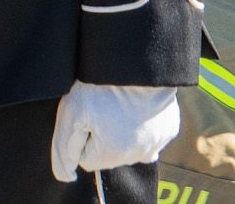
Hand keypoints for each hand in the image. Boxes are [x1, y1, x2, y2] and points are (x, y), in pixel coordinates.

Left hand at [48, 83, 179, 181]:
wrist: (135, 60)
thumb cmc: (100, 84)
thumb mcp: (71, 111)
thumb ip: (64, 148)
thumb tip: (66, 175)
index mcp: (114, 153)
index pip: (88, 159)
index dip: (83, 137)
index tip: (87, 116)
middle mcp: (140, 154)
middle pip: (111, 156)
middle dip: (103, 137)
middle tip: (103, 108)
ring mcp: (158, 142)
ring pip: (131, 148)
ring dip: (124, 133)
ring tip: (119, 106)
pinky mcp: (170, 129)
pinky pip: (152, 136)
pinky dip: (144, 125)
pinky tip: (138, 107)